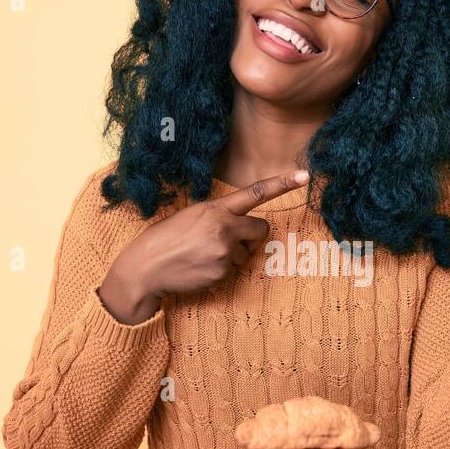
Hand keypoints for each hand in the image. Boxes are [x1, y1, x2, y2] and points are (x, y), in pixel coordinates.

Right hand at [98, 170, 308, 322]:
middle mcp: (224, 228)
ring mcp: (224, 252)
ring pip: (245, 254)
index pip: (254, 193)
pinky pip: (232, 271)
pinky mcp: (222, 272)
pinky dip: (220, 271)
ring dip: (231, 256)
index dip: (281, 184)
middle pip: (261, 230)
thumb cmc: (165, 239)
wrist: (146, 268)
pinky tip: (199, 268)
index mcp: (215, 209)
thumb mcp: (190, 217)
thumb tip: (239, 227)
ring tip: (203, 256)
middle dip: (250, 236)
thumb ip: (217, 217)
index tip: (304, 176)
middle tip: (228, 241)